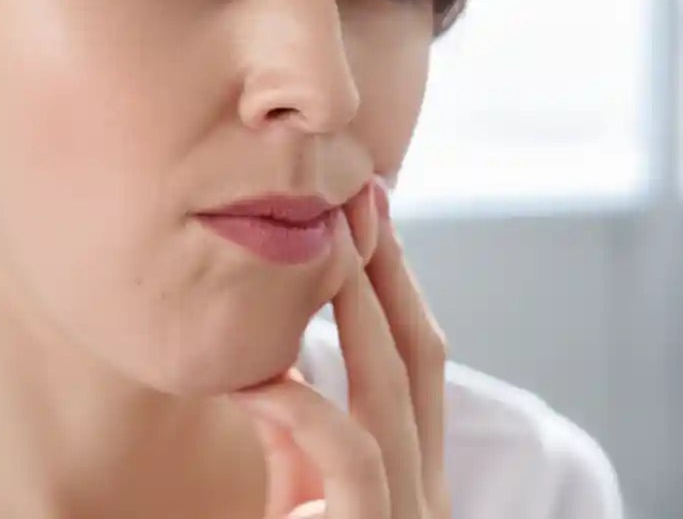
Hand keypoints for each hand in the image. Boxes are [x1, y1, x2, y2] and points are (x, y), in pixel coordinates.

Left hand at [229, 177, 449, 518]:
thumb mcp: (292, 490)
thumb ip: (295, 432)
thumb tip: (274, 357)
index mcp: (409, 474)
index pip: (416, 361)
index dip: (395, 283)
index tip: (364, 217)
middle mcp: (423, 493)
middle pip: (420, 359)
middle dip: (389, 272)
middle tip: (358, 195)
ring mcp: (406, 518)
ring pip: (396, 395)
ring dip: (359, 311)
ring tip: (325, 245)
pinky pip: (351, 461)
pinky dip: (305, 406)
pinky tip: (259, 372)